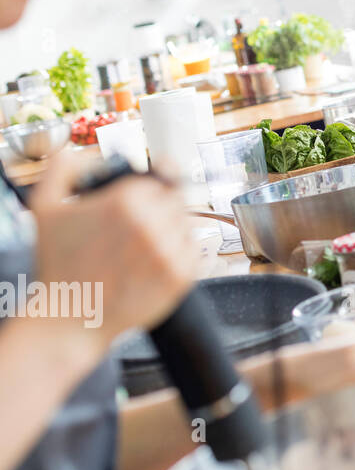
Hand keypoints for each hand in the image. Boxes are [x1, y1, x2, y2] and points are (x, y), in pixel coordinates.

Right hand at [27, 152, 197, 355]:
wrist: (70, 318)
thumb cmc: (58, 265)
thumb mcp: (45, 208)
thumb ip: (62, 168)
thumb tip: (82, 151)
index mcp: (127, 199)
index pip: (164, 175)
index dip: (158, 182)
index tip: (156, 187)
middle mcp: (154, 221)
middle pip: (176, 199)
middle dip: (161, 208)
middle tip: (139, 227)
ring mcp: (171, 249)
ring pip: (187, 224)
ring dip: (172, 230)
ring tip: (142, 247)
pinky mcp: (183, 276)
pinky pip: (195, 251)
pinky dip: (181, 253)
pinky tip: (154, 262)